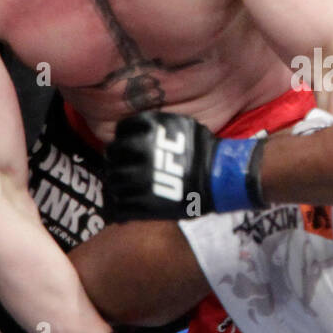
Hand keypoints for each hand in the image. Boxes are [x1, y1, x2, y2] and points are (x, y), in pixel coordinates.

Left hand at [106, 111, 265, 220]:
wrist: (219, 178)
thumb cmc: (203, 150)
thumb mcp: (181, 125)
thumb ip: (157, 127)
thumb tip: (138, 131)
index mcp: (148, 129)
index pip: (121, 130)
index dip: (122, 139)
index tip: (126, 146)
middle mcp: (140, 151)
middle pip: (113, 155)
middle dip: (115, 161)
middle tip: (122, 167)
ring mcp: (141, 178)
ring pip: (114, 181)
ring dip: (116, 184)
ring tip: (123, 187)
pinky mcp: (145, 202)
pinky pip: (121, 206)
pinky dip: (119, 206)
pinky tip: (124, 205)